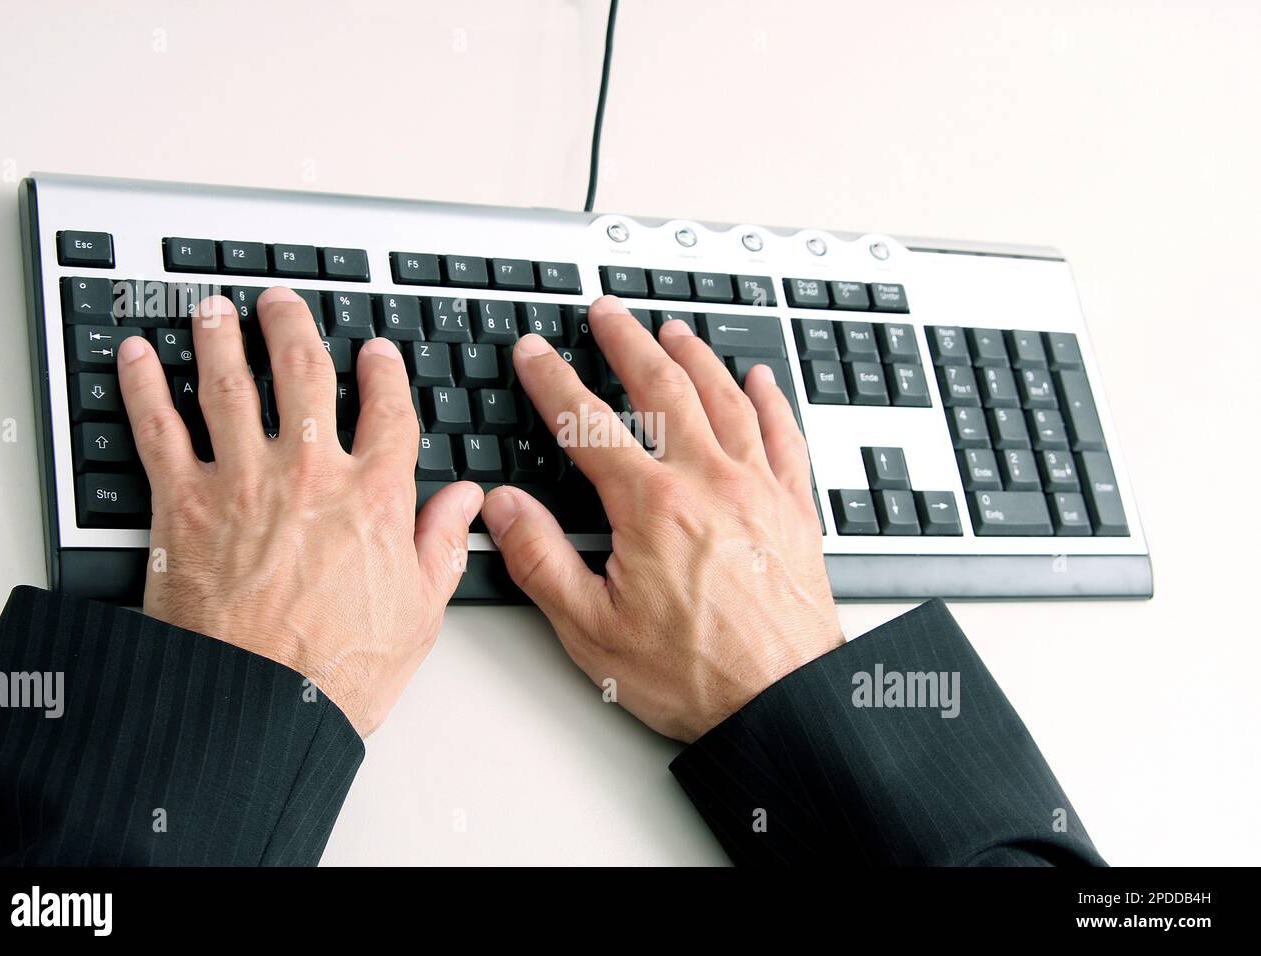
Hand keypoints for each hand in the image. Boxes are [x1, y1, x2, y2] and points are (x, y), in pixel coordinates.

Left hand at [116, 287, 482, 736]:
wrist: (258, 709)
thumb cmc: (339, 671)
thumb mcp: (420, 612)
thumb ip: (443, 545)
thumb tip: (467, 502)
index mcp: (374, 496)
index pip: (388, 411)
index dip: (385, 374)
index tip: (378, 353)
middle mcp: (309, 473)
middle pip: (303, 376)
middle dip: (293, 328)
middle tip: (282, 303)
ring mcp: (242, 482)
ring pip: (228, 385)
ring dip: (219, 338)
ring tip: (214, 310)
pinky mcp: (183, 505)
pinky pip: (157, 429)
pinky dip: (142, 387)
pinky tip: (134, 357)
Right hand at [481, 296, 843, 741]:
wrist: (785, 703)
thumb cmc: (696, 675)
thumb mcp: (592, 630)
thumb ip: (542, 560)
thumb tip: (505, 506)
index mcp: (652, 506)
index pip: (588, 423)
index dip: (553, 381)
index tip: (534, 353)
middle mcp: (709, 481)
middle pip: (662, 388)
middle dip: (627, 341)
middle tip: (606, 313)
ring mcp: (758, 489)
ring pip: (725, 398)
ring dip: (694, 356)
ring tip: (673, 330)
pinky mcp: (794, 509)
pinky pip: (784, 434)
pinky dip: (770, 399)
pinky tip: (761, 379)